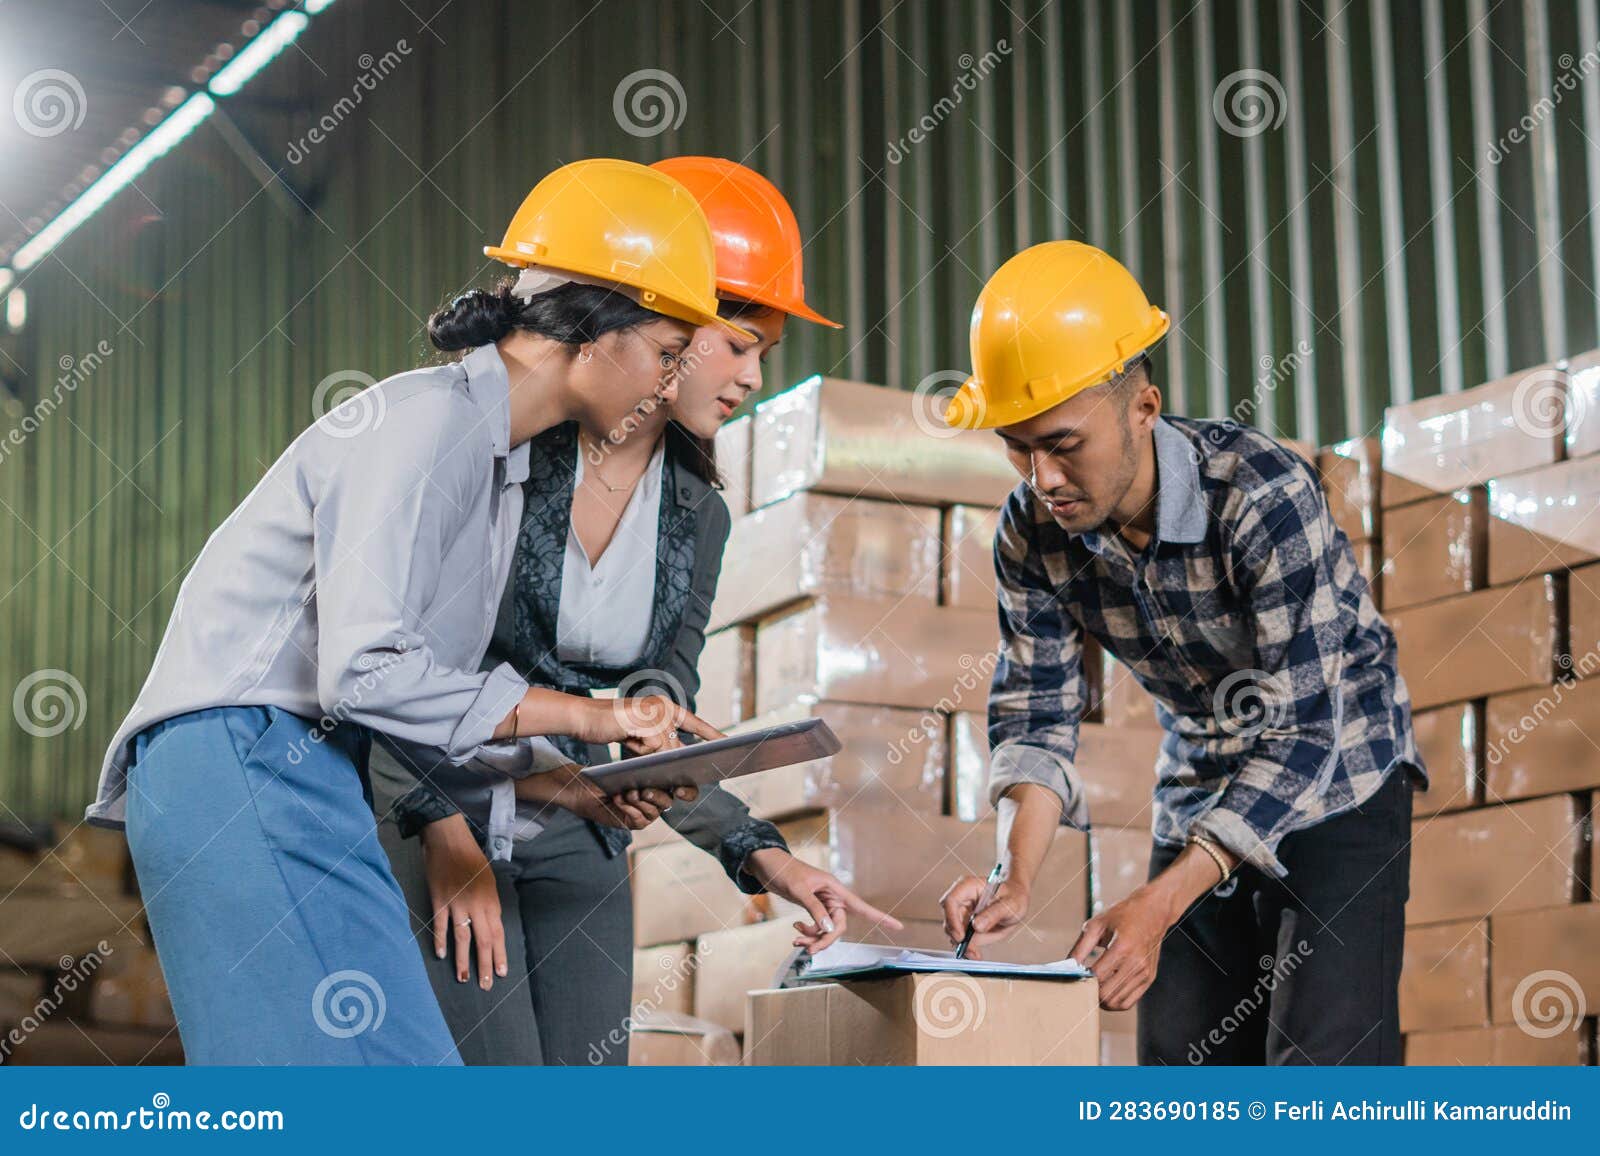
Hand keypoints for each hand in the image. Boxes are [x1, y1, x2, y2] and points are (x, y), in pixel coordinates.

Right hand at [420, 815, 506, 988]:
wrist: (449, 839)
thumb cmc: (471, 858)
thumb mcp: (488, 880)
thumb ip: (489, 905)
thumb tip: (490, 927)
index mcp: (491, 900)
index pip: (498, 934)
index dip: (500, 954)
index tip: (502, 972)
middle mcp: (477, 904)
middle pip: (483, 940)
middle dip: (486, 965)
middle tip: (486, 985)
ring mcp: (457, 903)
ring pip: (462, 938)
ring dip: (463, 961)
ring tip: (464, 979)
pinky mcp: (439, 900)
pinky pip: (440, 925)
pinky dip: (440, 941)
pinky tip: (441, 955)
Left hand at [513, 763, 694, 828]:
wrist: (583, 785)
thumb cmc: (607, 771)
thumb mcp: (631, 762)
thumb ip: (651, 760)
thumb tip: (667, 754)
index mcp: (662, 781)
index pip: (686, 785)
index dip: (688, 786)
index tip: (681, 781)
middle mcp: (657, 797)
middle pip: (672, 800)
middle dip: (661, 795)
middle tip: (648, 788)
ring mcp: (646, 811)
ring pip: (656, 810)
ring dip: (642, 801)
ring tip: (629, 791)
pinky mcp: (633, 821)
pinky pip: (641, 820)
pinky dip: (631, 810)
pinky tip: (621, 799)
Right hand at [574, 695, 721, 753]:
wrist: (584, 717)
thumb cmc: (612, 727)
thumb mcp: (641, 737)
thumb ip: (660, 745)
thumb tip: (679, 764)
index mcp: (665, 706)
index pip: (694, 723)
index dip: (711, 734)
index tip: (729, 744)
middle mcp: (664, 705)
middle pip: (677, 744)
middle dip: (670, 758)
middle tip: (654, 756)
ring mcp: (656, 711)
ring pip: (665, 748)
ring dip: (648, 753)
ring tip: (631, 736)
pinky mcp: (646, 720)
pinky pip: (652, 747)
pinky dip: (639, 748)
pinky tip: (626, 734)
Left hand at [744, 849, 902, 952]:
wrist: (768, 866)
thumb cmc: (785, 872)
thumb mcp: (799, 890)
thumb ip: (815, 909)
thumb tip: (830, 928)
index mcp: (834, 889)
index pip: (861, 906)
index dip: (881, 917)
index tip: (899, 926)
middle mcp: (832, 897)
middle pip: (839, 926)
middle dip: (825, 939)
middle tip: (808, 948)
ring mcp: (822, 904)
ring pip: (826, 929)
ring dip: (813, 938)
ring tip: (796, 940)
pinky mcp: (812, 908)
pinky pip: (817, 926)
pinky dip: (808, 933)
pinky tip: (796, 931)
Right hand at [940, 876, 1029, 959]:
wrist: (1018, 901)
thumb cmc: (1014, 896)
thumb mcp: (1010, 905)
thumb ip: (994, 914)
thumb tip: (977, 926)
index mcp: (969, 886)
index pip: (951, 900)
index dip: (952, 919)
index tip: (961, 936)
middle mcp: (962, 898)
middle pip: (949, 917)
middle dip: (957, 936)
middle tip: (971, 950)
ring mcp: (962, 911)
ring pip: (952, 930)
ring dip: (961, 944)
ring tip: (975, 954)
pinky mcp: (965, 923)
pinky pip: (960, 936)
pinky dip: (965, 946)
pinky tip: (974, 953)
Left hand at [1069, 885, 1176, 1010]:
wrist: (1153, 911)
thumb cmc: (1123, 915)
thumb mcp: (1097, 924)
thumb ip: (1080, 947)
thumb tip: (1067, 967)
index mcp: (1122, 947)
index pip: (1097, 976)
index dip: (1082, 979)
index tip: (1076, 974)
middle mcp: (1136, 963)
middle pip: (1106, 995)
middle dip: (1090, 992)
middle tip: (1082, 983)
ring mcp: (1145, 973)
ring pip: (1116, 1003)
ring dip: (1101, 1000)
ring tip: (1093, 987)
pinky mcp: (1149, 978)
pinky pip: (1128, 1002)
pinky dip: (1114, 1002)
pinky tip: (1107, 990)